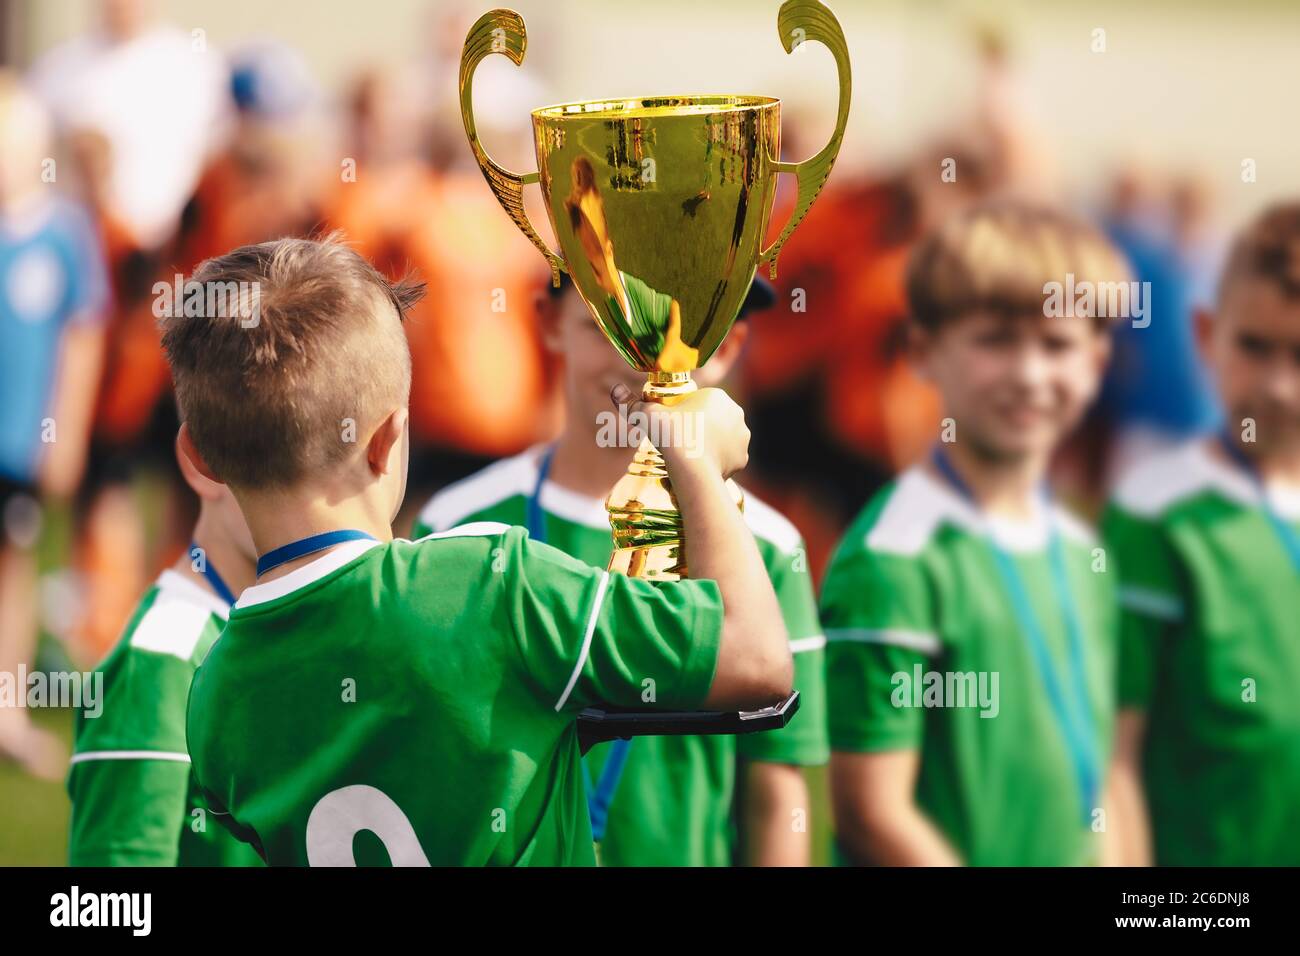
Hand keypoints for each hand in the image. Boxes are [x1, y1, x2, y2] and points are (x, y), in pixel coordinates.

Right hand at [610, 383, 749, 478]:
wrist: (693, 471)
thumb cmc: (672, 437)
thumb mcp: (647, 417)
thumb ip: (630, 403)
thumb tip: (615, 390)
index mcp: (718, 396)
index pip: (699, 400)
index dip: (683, 411)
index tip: (672, 424)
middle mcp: (736, 413)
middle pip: (712, 418)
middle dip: (699, 426)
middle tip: (679, 440)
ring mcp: (742, 437)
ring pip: (722, 437)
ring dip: (710, 443)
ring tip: (690, 454)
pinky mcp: (742, 459)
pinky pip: (728, 457)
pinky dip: (717, 461)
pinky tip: (702, 465)